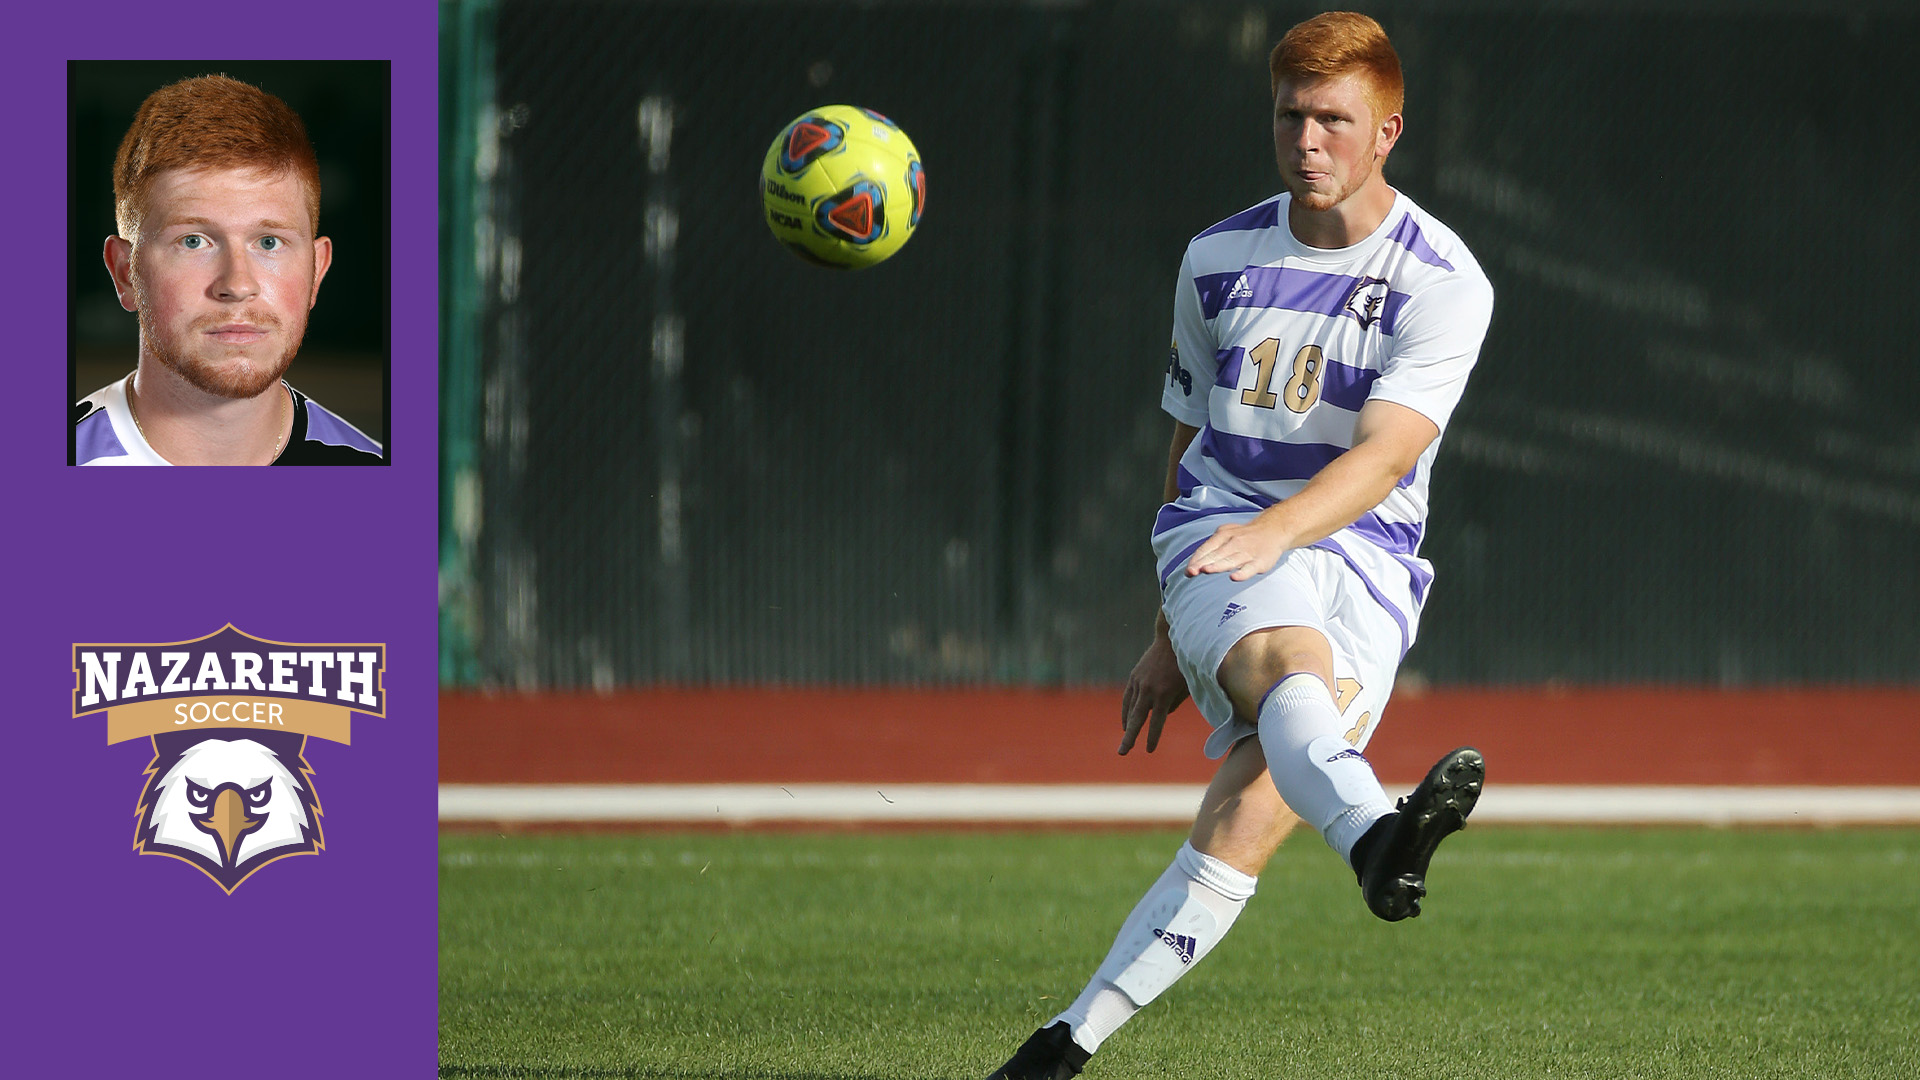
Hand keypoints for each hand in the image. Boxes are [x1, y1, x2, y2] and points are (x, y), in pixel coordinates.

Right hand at [1120, 634, 1188, 754]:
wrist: (1171, 639)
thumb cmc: (1184, 664)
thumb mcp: (1186, 686)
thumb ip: (1175, 704)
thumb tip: (1163, 715)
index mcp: (1164, 694)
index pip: (1157, 722)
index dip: (1153, 737)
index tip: (1149, 750)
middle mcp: (1149, 689)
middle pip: (1137, 719)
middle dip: (1130, 737)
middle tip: (1122, 752)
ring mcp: (1139, 682)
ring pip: (1130, 709)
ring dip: (1128, 725)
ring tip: (1126, 739)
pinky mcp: (1134, 676)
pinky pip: (1128, 698)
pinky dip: (1126, 710)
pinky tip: (1126, 721)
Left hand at [1186, 516, 1288, 580]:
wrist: (1273, 530)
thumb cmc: (1244, 536)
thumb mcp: (1225, 535)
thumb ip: (1211, 548)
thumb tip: (1195, 564)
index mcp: (1224, 536)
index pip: (1207, 549)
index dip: (1197, 559)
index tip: (1188, 571)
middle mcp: (1234, 543)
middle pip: (1216, 555)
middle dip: (1203, 563)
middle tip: (1191, 571)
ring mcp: (1247, 552)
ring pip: (1230, 561)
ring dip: (1217, 566)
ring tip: (1205, 570)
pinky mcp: (1260, 562)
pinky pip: (1250, 568)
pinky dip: (1242, 573)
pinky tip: (1234, 577)